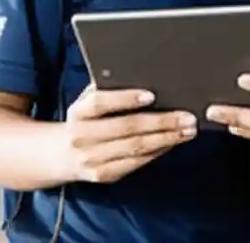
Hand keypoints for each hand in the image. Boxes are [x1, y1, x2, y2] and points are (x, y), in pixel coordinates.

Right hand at [57, 85, 195, 183]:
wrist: (60, 154)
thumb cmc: (86, 118)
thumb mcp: (88, 100)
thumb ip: (108, 87)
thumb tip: (145, 74)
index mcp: (79, 111)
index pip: (101, 103)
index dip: (125, 98)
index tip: (151, 95)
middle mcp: (82, 136)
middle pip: (126, 128)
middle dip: (161, 122)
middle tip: (187, 116)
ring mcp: (92, 158)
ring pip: (136, 148)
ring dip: (166, 139)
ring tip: (188, 130)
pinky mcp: (103, 175)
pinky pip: (136, 163)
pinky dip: (158, 152)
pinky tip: (174, 142)